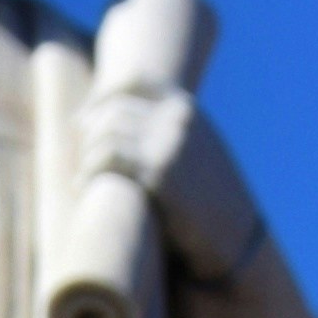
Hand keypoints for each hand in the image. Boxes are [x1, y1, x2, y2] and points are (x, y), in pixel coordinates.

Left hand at [78, 85, 257, 279]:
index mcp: (186, 108)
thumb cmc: (210, 197)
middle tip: (81, 152)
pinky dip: (89, 171)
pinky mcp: (159, 175)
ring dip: (88, 155)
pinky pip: (108, 159)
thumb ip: (169, 129)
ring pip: (106, 133)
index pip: (134, 82)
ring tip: (84, 175)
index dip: (102, 97)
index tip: (83, 119)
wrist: (236, 235)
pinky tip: (82, 185)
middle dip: (90, 131)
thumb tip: (132, 122)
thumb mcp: (197, 149)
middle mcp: (177, 119)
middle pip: (114, 110)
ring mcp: (169, 144)